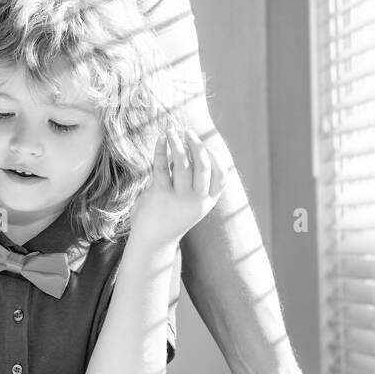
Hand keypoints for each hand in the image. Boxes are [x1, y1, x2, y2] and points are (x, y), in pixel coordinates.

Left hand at [130, 128, 225, 246]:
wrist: (153, 241)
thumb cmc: (172, 215)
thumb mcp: (192, 202)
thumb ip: (197, 181)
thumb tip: (196, 149)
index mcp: (208, 201)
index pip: (221, 176)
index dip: (215, 157)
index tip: (204, 146)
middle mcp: (197, 200)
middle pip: (204, 166)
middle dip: (197, 145)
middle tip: (188, 132)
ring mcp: (179, 199)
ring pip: (182, 164)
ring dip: (177, 143)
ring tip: (171, 131)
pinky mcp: (160, 195)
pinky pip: (162, 167)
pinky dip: (161, 150)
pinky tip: (161, 140)